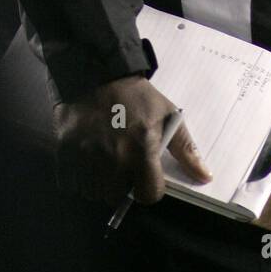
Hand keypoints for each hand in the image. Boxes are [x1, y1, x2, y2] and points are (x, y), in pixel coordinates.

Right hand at [53, 75, 212, 206]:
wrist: (97, 74)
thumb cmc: (137, 97)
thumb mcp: (168, 116)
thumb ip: (186, 150)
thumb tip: (206, 177)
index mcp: (141, 150)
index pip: (148, 195)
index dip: (149, 188)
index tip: (145, 177)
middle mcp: (113, 159)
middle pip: (117, 197)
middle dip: (121, 185)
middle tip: (122, 165)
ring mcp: (86, 158)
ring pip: (93, 192)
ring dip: (99, 183)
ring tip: (103, 160)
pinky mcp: (64, 154)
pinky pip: (71, 184)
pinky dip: (78, 177)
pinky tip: (86, 159)